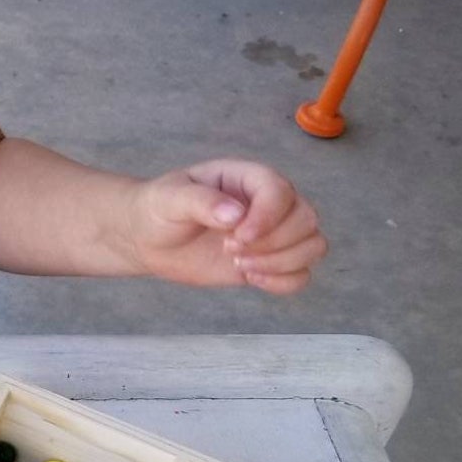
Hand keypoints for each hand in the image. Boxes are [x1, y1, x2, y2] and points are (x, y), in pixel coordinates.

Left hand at [128, 159, 326, 293]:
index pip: (281, 192)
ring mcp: (272, 234)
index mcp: (249, 179)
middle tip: (230, 250)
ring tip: (240, 266)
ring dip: (282, 262)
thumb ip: (201, 201)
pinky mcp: (268, 262)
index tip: (236, 237)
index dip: (268, 218)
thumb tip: (236, 214)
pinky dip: (285, 282)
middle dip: (273, 243)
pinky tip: (251, 279)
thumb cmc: (159, 209)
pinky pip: (301, 274)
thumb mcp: (170, 198)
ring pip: (313, 245)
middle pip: (306, 219)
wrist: (149, 239)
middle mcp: (269, 204)